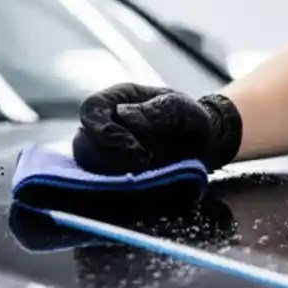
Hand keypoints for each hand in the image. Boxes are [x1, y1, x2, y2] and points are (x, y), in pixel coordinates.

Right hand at [72, 83, 241, 174]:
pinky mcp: (112, 175)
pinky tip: (146, 183)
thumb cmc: (189, 118)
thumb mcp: (179, 108)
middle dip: (111, 156)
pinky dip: (122, 187)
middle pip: (84, 142)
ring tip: (148, 172)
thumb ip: (155, 110)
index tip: (135, 147)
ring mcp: (105, 152)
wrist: (204, 145)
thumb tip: (122, 115)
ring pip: (90, 167)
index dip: (105, 130)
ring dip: (116, 173)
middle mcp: (103, 125)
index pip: (91, 110)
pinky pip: (104, 185)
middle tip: (144, 163)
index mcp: (115, 100)